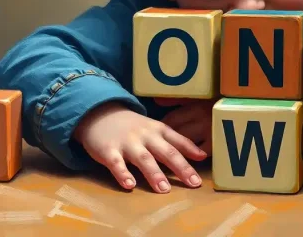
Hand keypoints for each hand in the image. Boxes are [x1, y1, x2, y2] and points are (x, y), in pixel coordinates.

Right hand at [73, 101, 206, 192]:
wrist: (99, 112)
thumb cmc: (132, 126)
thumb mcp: (156, 129)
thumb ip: (177, 141)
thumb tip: (202, 155)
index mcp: (158, 130)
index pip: (179, 143)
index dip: (192, 155)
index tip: (203, 170)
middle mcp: (146, 136)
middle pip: (166, 152)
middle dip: (180, 168)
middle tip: (193, 184)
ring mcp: (127, 142)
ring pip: (143, 158)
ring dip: (155, 174)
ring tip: (164, 190)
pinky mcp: (108, 150)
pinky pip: (116, 163)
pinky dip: (122, 174)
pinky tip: (129, 185)